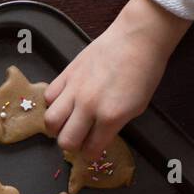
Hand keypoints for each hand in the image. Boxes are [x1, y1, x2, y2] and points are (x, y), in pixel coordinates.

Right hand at [44, 0, 191, 155]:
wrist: (137, 39)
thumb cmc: (144, 73)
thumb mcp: (137, 107)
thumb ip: (114, 125)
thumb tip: (98, 136)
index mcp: (110, 117)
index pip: (90, 149)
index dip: (90, 154)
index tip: (91, 151)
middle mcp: (88, 106)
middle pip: (65, 140)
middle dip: (72, 144)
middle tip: (78, 137)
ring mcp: (74, 90)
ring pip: (50, 121)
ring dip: (57, 127)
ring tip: (66, 121)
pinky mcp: (66, 74)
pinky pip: (49, 97)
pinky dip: (54, 104)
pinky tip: (64, 101)